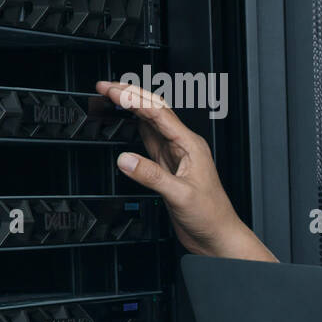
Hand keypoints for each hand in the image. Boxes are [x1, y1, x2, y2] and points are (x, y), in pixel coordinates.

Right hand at [95, 80, 273, 260]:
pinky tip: (127, 122)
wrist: (217, 235)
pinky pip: (149, 141)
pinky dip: (135, 128)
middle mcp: (183, 146)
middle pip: (154, 112)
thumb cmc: (211, 215)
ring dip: (132, 108)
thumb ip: (152, 176)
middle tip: (104, 86)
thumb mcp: (180, 195)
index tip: (111, 89)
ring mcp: (176, 156)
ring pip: (151, 123)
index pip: (158, 113)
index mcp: (190, 145)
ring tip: (112, 96)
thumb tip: (126, 159)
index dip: (133, 98)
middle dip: (130, 96)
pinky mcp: (168, 168)